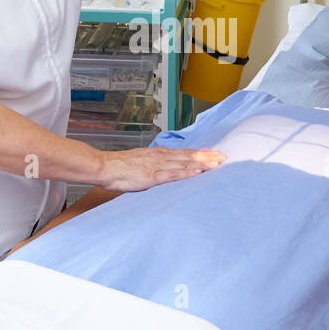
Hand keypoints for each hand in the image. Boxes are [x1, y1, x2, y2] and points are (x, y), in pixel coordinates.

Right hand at [99, 146, 224, 192]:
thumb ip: (156, 167)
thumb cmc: (120, 168)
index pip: (185, 153)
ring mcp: (157, 165)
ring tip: (217, 164)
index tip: (215, 155)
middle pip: (189, 156)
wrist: (104, 167)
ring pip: (184, 162)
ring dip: (202, 163)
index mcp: (159, 154)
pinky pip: (172, 174)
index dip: (201, 154)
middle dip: (208, 157)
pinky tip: (196, 172)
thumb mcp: (142, 164)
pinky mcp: (151, 176)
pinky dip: (185, 172)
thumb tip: (167, 171)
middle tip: (224, 158)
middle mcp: (161, 157)